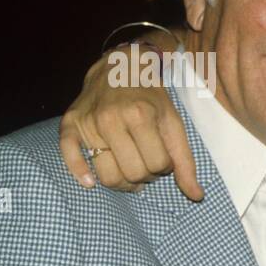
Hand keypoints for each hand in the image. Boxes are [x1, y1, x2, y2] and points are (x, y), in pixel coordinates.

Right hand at [59, 43, 202, 200]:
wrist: (119, 69)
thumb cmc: (150, 99)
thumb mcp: (173, 123)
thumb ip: (185, 161)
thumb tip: (196, 196)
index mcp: (140, 116)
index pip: (157, 165)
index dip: (165, 167)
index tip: (163, 157)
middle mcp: (110, 119)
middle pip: (132, 173)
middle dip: (145, 176)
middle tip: (146, 163)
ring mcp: (87, 123)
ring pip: (106, 175)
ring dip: (122, 182)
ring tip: (130, 169)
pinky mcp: (69, 125)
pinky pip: (70, 158)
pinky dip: (80, 175)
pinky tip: (91, 181)